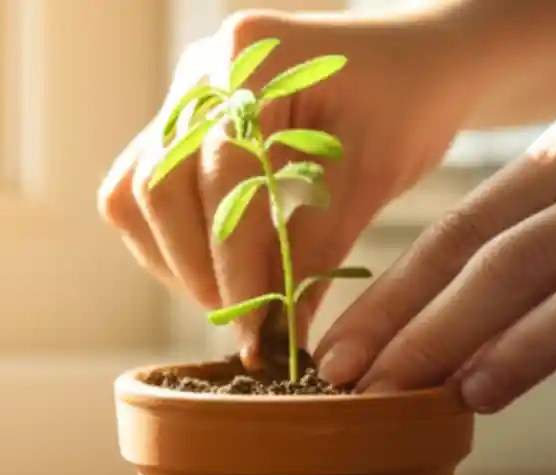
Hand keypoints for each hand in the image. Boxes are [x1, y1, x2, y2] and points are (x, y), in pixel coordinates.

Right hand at [98, 8, 471, 366]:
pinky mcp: (183, 125)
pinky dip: (170, 241)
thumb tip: (279, 337)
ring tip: (233, 301)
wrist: (420, 61)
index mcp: (254, 57)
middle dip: (196, 268)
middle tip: (245, 322)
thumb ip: (316, 254)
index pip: (221, 176)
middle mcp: (204, 70)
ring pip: (135, 192)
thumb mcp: (373, 177)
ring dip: (175, 259)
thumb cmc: (410, 103)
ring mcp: (186, 95)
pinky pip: (144, 189)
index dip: (234, 262)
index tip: (258, 327)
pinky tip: (219, 270)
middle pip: (158, 186)